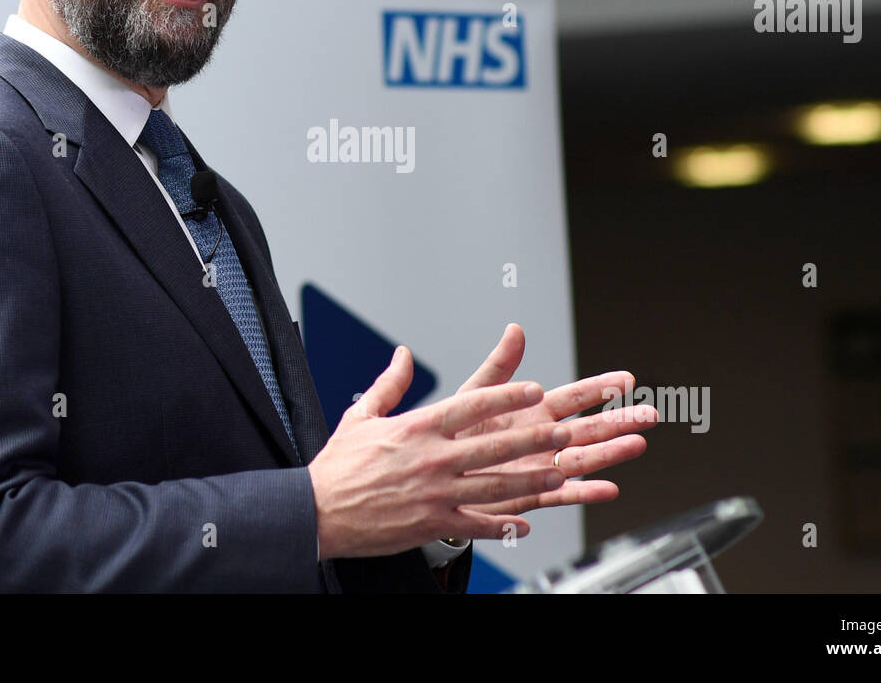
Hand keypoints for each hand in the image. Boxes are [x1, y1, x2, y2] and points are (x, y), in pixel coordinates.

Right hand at [307, 344, 571, 560]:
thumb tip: (403, 355)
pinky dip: (502, 525)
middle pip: (495, 446)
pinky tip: (522, 523)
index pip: (471, 405)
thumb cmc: (338, 465)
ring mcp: (434, 492)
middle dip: (534, 439)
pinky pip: (476, 524)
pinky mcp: (431, 522)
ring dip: (531, 479)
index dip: (506, 397)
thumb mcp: (362, 416)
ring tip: (559, 473)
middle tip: (564, 432)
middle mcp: (431, 458)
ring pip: (495, 485)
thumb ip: (390, 384)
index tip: (532, 389)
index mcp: (417, 427)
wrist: (316, 511)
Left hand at [455, 324, 657, 516]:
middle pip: (589, 429)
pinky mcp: (533, 493)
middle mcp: (545, 439)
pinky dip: (586, 492)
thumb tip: (515, 329)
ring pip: (584, 459)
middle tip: (651, 413)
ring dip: (611, 453)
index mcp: (534, 412)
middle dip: (620, 421)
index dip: (600, 387)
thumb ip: (499, 366)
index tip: (627, 378)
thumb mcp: (475, 395)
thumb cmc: (456, 433)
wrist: (438, 475)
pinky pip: (563, 494)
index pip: (574, 397)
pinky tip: (609, 489)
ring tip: (638, 444)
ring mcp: (542, 467)